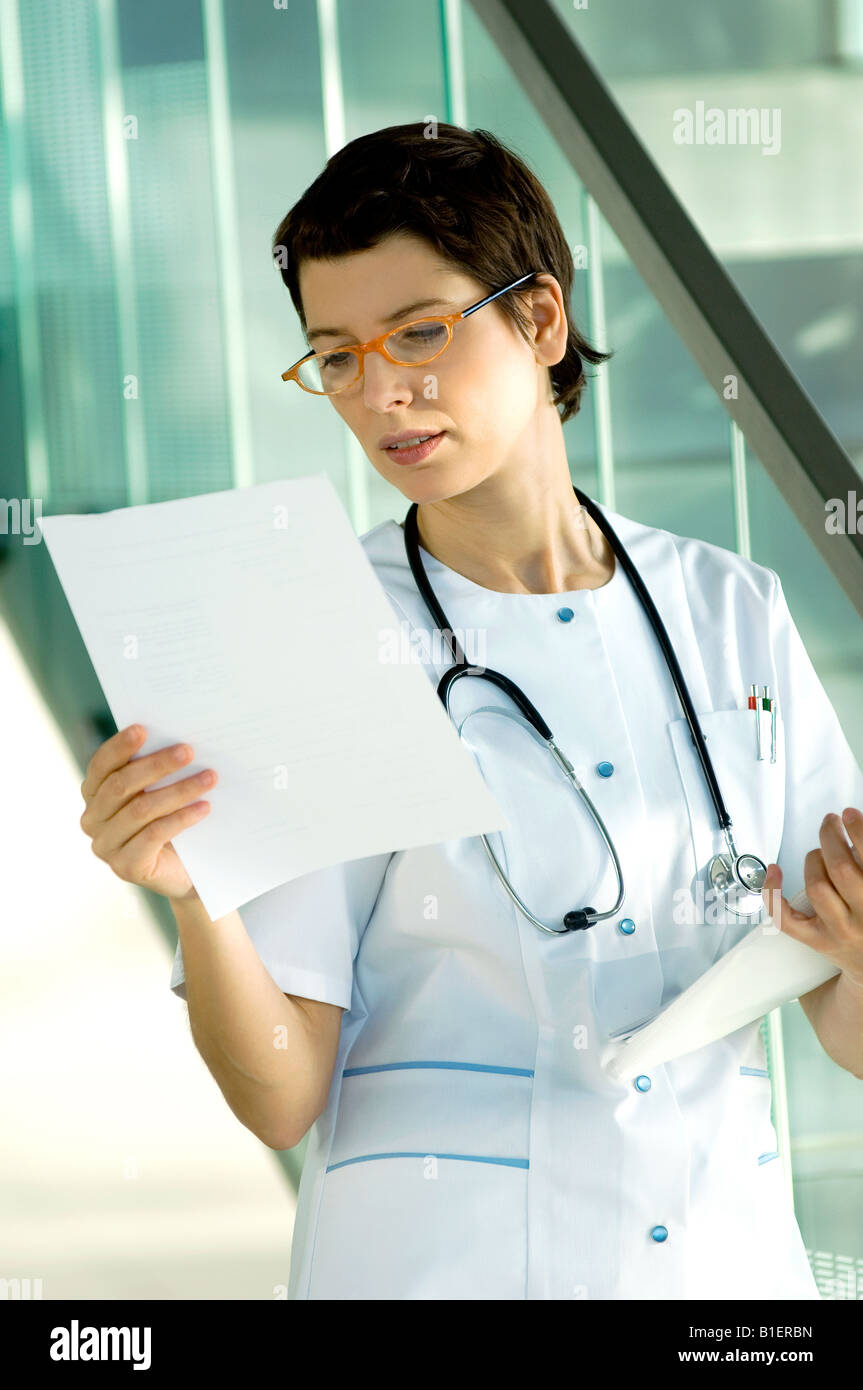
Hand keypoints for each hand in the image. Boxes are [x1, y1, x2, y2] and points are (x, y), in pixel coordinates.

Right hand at [80, 724, 215, 902]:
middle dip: (157, 765)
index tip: (142, 729)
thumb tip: (178, 739)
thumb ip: (156, 771)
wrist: (184, 872)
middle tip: (188, 750)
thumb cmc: (171, 821)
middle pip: (121, 786)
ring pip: (140, 810)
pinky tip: (204, 808)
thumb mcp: (160, 792)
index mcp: (94, 795)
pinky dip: (181, 818)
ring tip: (209, 778)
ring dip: (178, 790)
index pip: (101, 766)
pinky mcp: (125, 867)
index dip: (119, 747)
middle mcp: (92, 820)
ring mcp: (106, 847)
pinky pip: (153, 835)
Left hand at [761, 808, 862, 989]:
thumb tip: (852, 828)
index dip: (859, 832)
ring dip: (815, 860)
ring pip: (818, 886)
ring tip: (820, 852)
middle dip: (831, 837)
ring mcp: (839, 930)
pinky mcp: (816, 940)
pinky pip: (786, 918)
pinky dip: (773, 892)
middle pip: (841, 869)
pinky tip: (774, 870)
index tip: (849, 814)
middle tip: (830, 822)